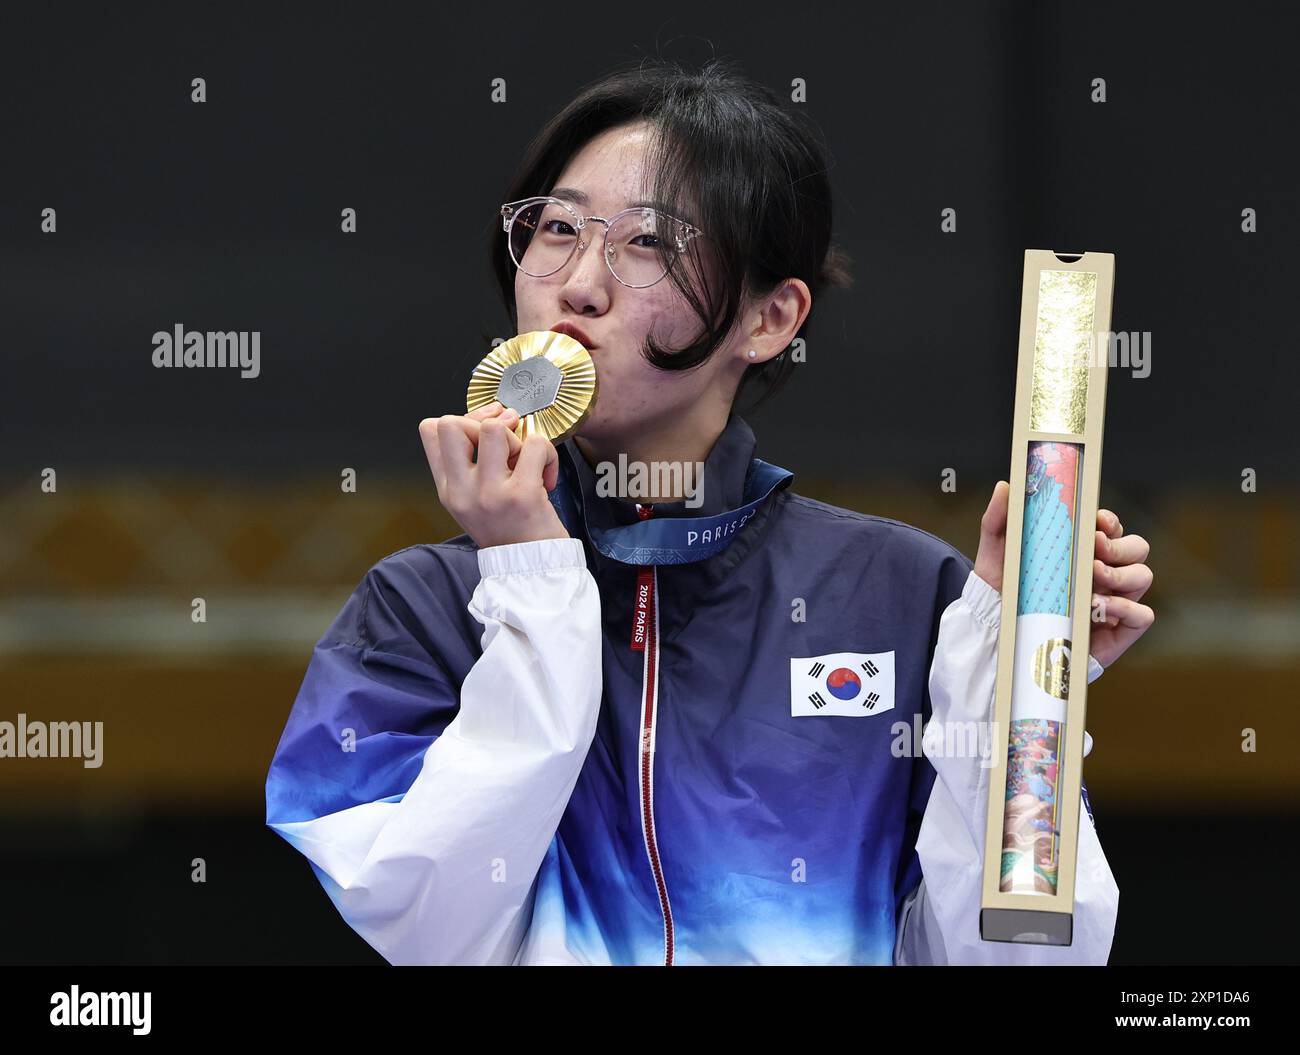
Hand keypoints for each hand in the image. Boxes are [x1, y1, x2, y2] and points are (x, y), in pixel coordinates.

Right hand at [418, 401, 569, 548]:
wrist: (531, 568)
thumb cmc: (509, 530)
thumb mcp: (476, 500)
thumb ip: (474, 461)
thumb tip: (498, 415)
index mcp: (448, 489)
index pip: (430, 430)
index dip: (461, 419)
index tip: (484, 430)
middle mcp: (462, 491)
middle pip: (453, 423)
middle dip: (485, 423)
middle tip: (507, 443)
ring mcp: (490, 493)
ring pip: (493, 429)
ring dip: (516, 437)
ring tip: (524, 460)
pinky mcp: (522, 494)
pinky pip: (534, 445)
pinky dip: (547, 453)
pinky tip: (546, 476)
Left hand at [973, 480, 1154, 668]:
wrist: (996, 631)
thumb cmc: (1004, 588)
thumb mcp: (997, 552)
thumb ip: (999, 518)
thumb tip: (1006, 486)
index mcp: (1082, 550)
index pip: (1111, 527)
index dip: (1109, 521)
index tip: (1094, 521)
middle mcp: (1103, 573)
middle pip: (1137, 548)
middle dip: (1120, 545)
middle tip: (1092, 549)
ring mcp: (1112, 601)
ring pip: (1143, 576)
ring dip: (1123, 573)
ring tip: (1091, 576)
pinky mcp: (1116, 632)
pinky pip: (1143, 616)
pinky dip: (1126, 608)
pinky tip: (1097, 606)